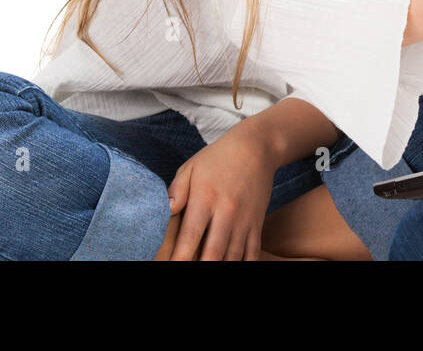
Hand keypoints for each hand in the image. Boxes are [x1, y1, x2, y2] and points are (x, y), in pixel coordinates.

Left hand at [165, 118, 278, 260]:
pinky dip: (244, 264)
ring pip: (233, 256)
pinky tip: (232, 267)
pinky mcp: (257, 223)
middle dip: (201, 268)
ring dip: (220, 267)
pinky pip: (252, 252)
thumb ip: (177, 190)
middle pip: (214, 252)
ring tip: (208, 271)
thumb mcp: (192, 167)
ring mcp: (244, 219)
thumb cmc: (218, 158)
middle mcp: (227, 211)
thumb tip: (165, 211)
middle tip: (188, 274)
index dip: (180, 256)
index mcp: (206, 198)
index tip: (173, 266)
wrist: (257, 147)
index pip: (191, 235)